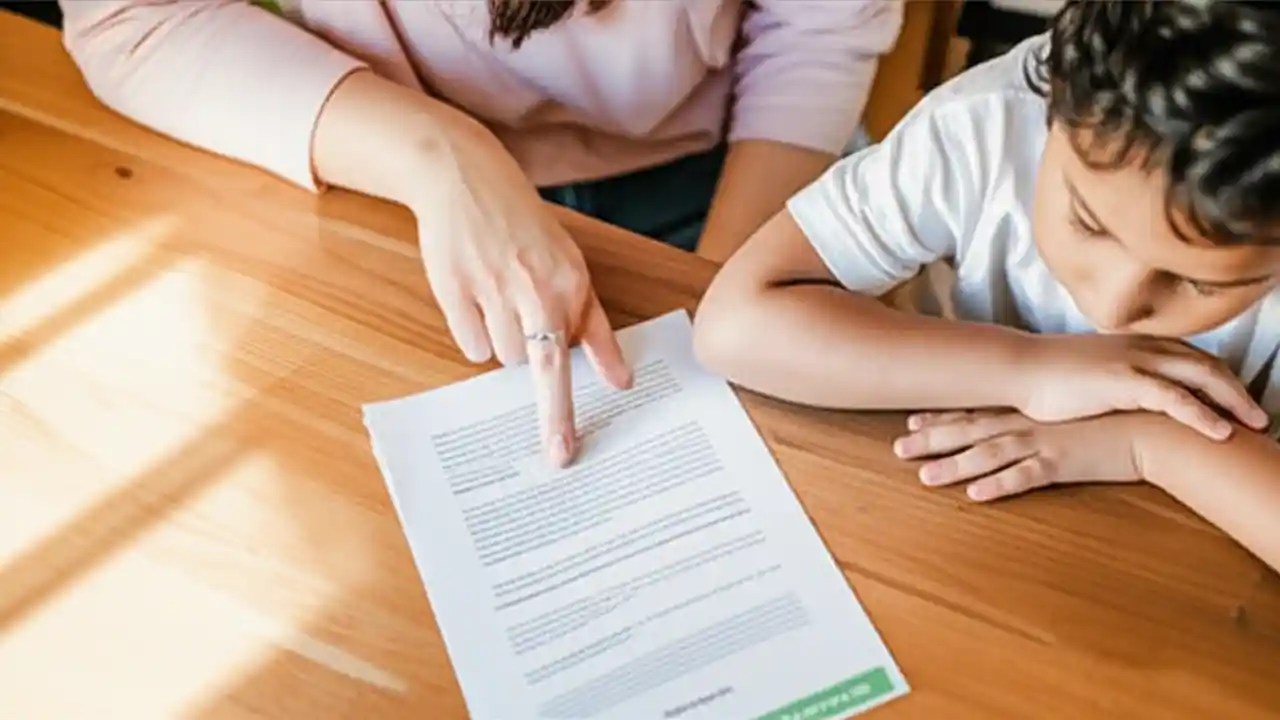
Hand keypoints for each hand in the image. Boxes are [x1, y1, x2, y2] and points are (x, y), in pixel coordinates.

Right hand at [410, 136, 632, 466]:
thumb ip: (595, 328)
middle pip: (531, 366)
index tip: (562, 450)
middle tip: (543, 399)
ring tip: (503, 304)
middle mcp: (530, 287)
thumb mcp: (572, 269)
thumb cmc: (525, 229)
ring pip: (500, 359)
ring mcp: (488, 288)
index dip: (560, 412)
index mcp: (568, 282)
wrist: (465, 178)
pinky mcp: (451, 289)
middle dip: (538, 383)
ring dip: (505, 345)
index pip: (568, 358)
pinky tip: (477, 300)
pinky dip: (475, 333)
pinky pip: (469, 344)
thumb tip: (620, 380)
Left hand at [893, 410, 1147, 501]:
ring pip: (989, 455)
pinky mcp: (1064, 464)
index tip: (910, 420)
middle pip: (970, 432)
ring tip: (923, 478)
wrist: (1156, 427)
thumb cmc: (1116, 422)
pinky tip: (976, 494)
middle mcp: (1030, 426)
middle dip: (932, 440)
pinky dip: (1001, 485)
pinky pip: (1026, 477)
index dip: (941, 417)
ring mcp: (1045, 443)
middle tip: (897, 448)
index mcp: (1030, 414)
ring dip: (955, 466)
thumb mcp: (1073, 418)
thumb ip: (1047, 422)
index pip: (976, 413)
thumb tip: (1027, 426)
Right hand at [1016, 333, 1266, 439]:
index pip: (1192, 357)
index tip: (1238, 401)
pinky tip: (1220, 433)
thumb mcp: (1088, 373)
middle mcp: (1142, 347)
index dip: (1220, 378)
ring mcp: (1135, 362)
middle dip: (1239, 390)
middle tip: (1260, 417)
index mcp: (1135, 344)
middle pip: (1207, 365)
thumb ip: (1113, 379)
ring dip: (1234, 402)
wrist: (1016, 369)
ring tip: (1255, 426)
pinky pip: (1175, 398)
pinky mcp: (1124, 382)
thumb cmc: (1044, 377)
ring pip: (1200, 378)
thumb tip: (1121, 397)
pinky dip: (1203, 415)